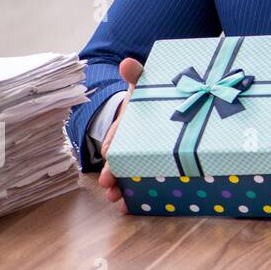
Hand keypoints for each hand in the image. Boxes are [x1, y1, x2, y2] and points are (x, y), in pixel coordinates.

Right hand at [97, 57, 143, 213]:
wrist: (163, 108)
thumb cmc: (149, 100)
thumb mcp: (144, 88)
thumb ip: (137, 77)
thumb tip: (128, 62)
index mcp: (124, 128)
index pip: (114, 139)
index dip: (111, 149)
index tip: (108, 159)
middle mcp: (126, 145)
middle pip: (116, 161)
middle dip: (113, 175)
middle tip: (111, 188)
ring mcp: (137, 158)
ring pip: (125, 175)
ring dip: (122, 189)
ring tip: (121, 202)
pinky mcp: (150, 167)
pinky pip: (141, 181)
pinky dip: (136, 195)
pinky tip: (133, 207)